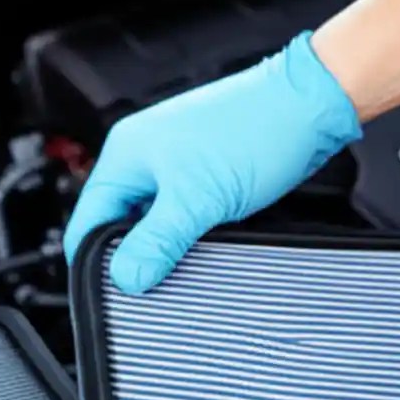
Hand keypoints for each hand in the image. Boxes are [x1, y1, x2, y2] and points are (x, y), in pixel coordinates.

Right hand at [62, 31, 361, 294]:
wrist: (311, 105)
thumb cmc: (255, 131)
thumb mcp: (197, 199)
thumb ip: (157, 241)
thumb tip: (125, 278)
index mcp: (126, 153)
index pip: (88, 220)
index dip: (94, 261)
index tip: (113, 294)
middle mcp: (145, 154)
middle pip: (119, 222)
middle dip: (133, 256)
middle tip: (152, 287)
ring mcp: (176, 162)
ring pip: (154, 220)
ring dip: (165, 246)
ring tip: (183, 267)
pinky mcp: (205, 171)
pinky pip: (183, 213)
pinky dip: (189, 233)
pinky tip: (206, 247)